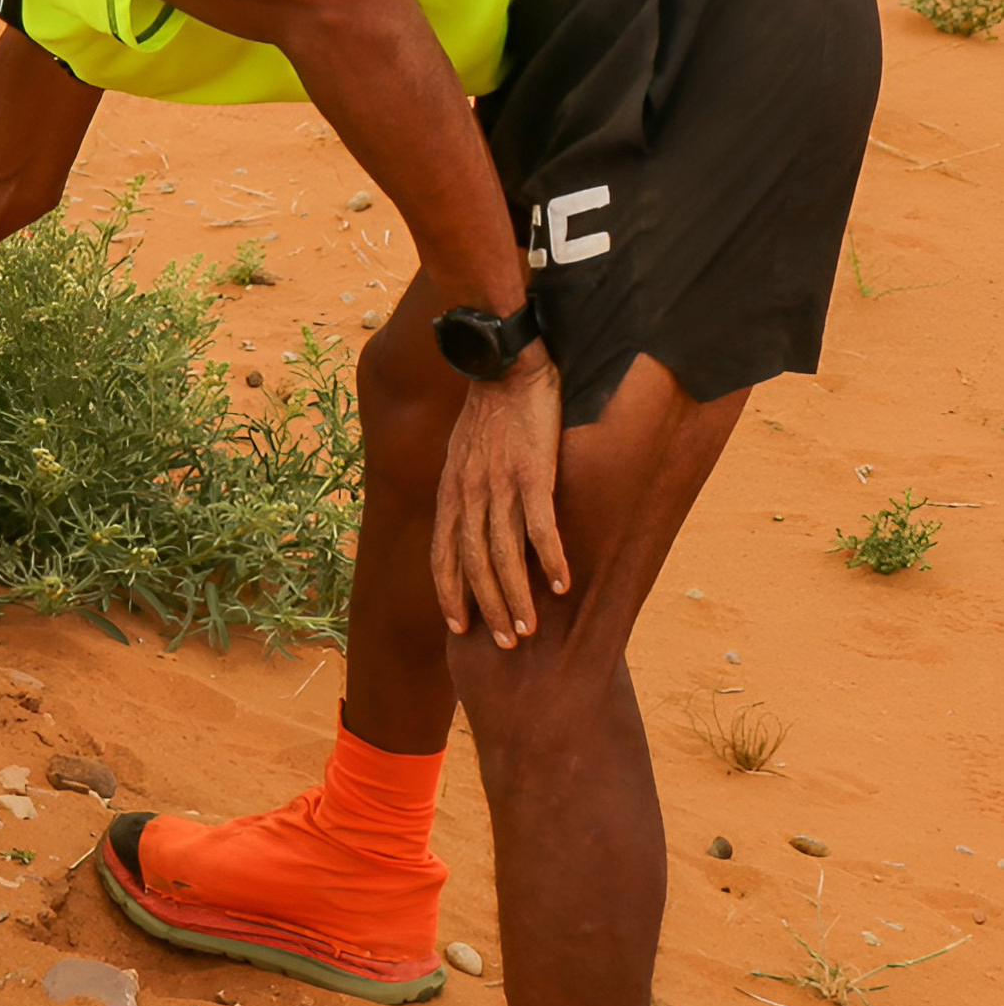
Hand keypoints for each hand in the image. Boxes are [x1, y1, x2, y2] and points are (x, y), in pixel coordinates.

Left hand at [432, 358, 569, 647]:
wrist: (504, 362)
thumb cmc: (489, 410)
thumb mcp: (462, 453)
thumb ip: (465, 489)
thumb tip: (472, 521)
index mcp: (450, 491)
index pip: (443, 555)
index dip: (450, 594)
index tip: (460, 627)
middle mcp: (468, 493)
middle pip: (473, 565)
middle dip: (488, 609)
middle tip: (507, 643)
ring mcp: (498, 484)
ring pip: (503, 555)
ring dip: (517, 597)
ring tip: (531, 629)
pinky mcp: (531, 472)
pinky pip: (539, 527)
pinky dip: (549, 559)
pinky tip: (562, 584)